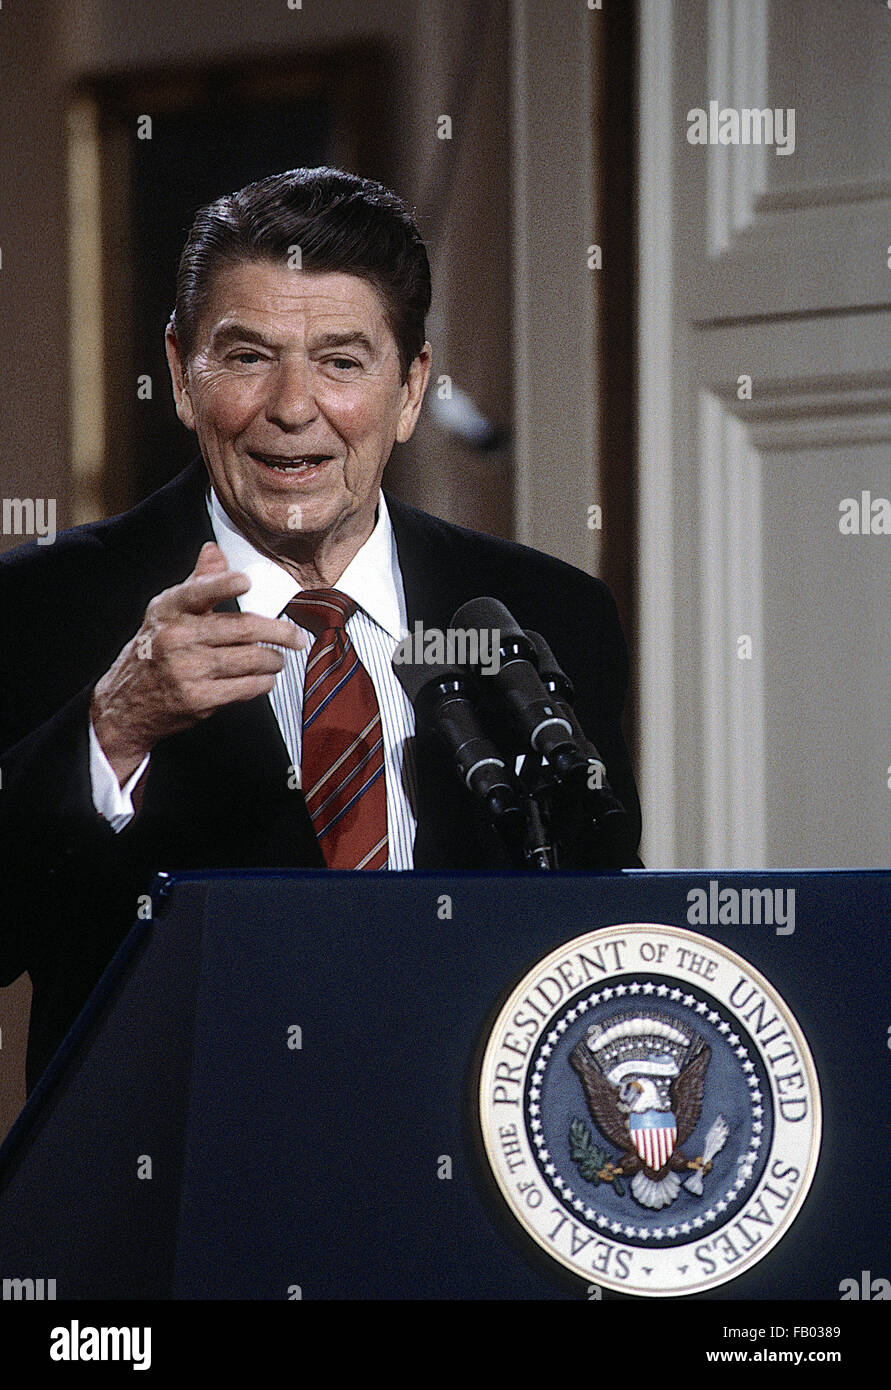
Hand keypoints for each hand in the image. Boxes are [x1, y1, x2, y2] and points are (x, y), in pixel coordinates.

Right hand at [90, 541, 302, 783]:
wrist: (127, 702)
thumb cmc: (155, 650)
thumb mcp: (169, 613)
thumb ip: (198, 582)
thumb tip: (215, 550)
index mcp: (169, 610)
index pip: (198, 592)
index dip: (223, 585)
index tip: (246, 581)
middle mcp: (175, 637)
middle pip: (241, 629)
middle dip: (279, 632)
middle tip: (296, 637)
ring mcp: (186, 670)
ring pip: (249, 659)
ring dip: (274, 660)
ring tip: (280, 659)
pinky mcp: (197, 699)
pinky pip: (245, 687)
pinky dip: (263, 683)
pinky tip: (267, 678)